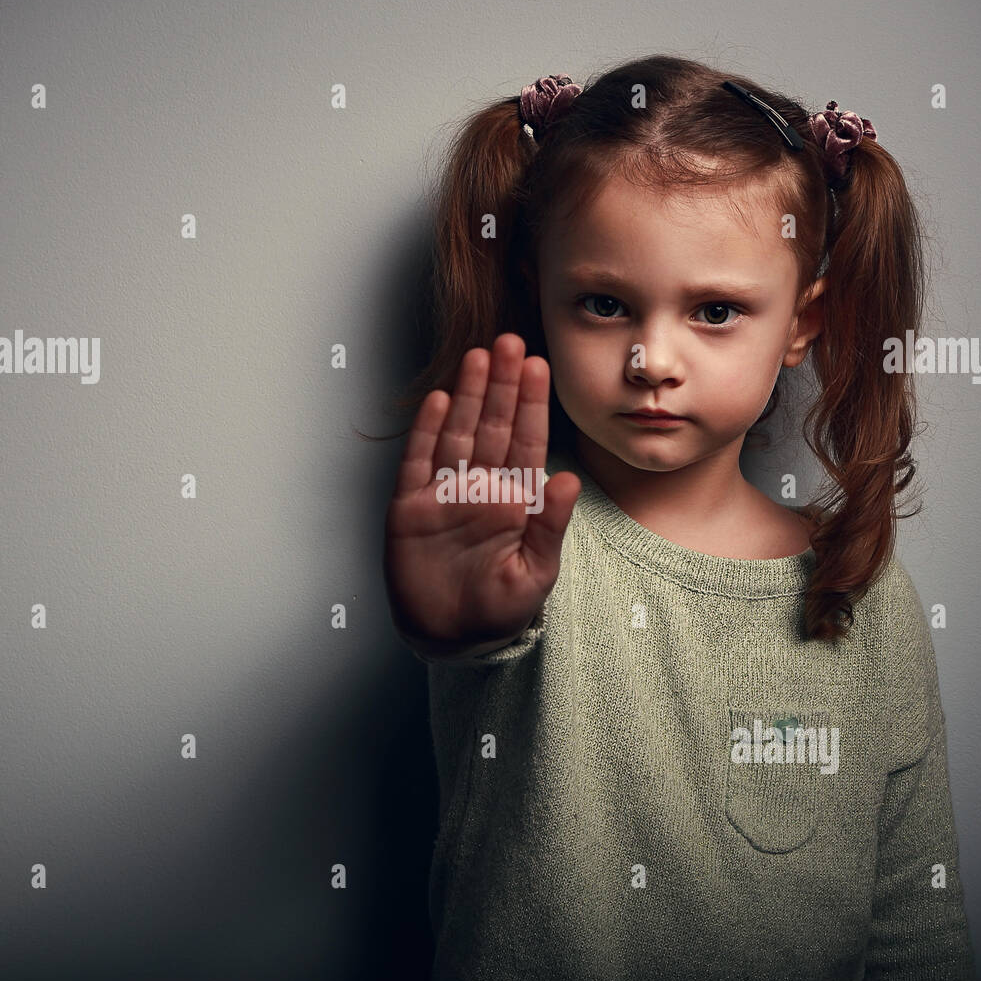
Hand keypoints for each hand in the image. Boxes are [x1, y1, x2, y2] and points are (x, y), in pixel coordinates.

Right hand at [383, 332, 581, 656]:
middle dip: (503, 385)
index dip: (532, 404)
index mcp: (515, 501)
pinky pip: (419, 463)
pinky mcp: (411, 508)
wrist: (452, 638)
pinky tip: (440, 402)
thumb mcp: (535, 573)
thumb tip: (569, 479)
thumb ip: (550, 525)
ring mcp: (445, 495)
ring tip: (479, 357)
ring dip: (469, 396)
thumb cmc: (499, 610)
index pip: (527, 442)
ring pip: (459, 434)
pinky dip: (427, 432)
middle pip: (494, 427)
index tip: (540, 366)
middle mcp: (481, 489)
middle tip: (512, 342)